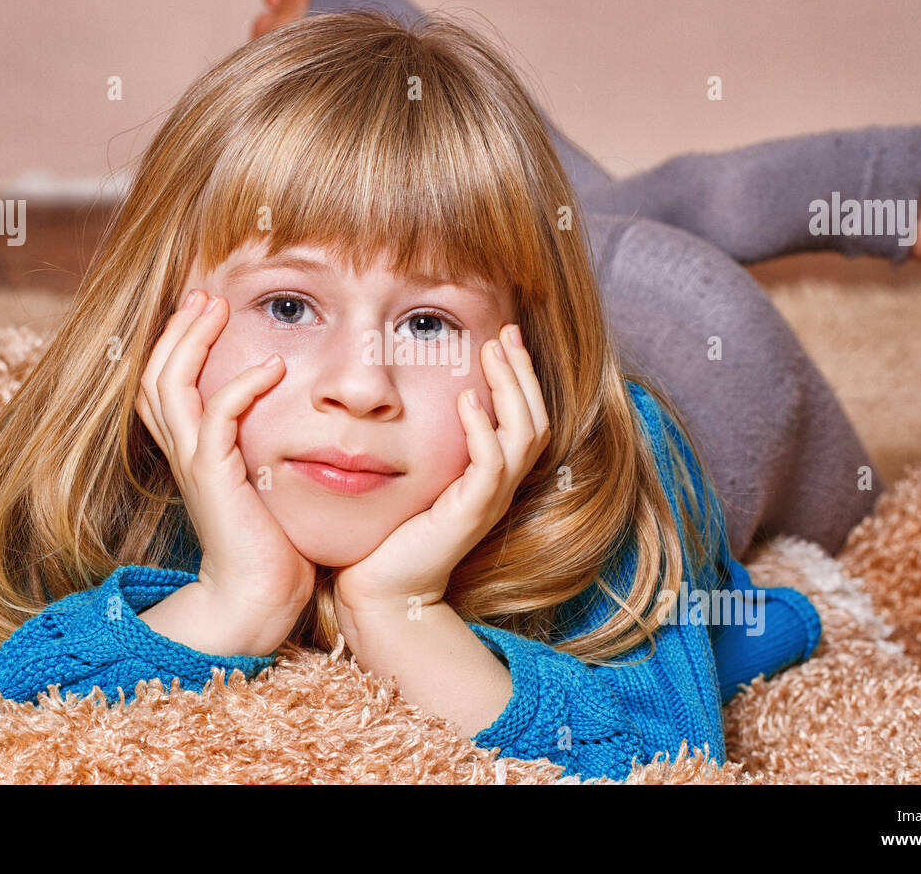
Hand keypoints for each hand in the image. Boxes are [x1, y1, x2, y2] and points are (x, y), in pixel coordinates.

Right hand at [135, 289, 315, 634]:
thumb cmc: (273, 541)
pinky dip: (241, 386)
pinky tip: (272, 368)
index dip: (173, 343)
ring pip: (170, 386)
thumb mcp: (263, 478)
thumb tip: (296, 408)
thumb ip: (264, 444)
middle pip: (153, 375)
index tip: (203, 308)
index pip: (161, 385)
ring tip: (218, 307)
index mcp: (190, 451)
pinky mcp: (216, 478)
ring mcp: (195, 464)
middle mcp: (183, 453)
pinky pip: (216, 418)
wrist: (260, 594)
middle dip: (176, 329)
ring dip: (192, 341)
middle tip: (205, 294)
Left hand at [332, 323, 550, 614]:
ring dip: (510, 389)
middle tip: (507, 332)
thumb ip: (423, 441)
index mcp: (492, 476)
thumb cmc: (390, 533)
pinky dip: (483, 428)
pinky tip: (468, 399)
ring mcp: (489, 501)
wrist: (384, 589)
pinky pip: (491, 464)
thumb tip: (406, 394)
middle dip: (523, 371)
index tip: (503, 336)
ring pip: (523, 435)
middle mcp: (499, 486)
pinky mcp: (470, 514)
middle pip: (536, 420)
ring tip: (493, 352)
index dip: (520, 377)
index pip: (525, 417)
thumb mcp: (414, 476)